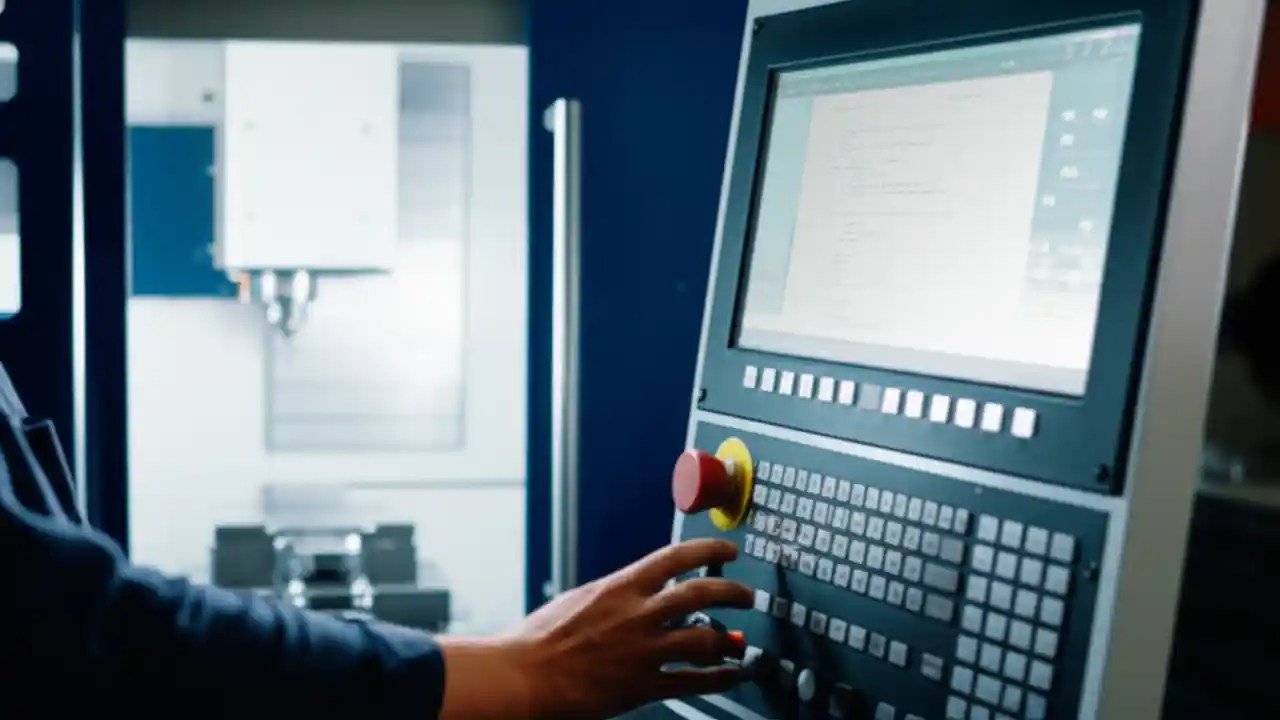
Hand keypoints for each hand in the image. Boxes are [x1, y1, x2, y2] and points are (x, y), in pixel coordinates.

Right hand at [439, 538, 753, 718]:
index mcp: (622, 587)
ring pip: (705, 639)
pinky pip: (694, 682)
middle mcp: (639, 615)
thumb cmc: (540, 640)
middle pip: (703, 593)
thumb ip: (614, 594)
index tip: (728, 549)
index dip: (710, 549)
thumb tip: (632, 591)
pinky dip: (719, 678)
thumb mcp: (580, 599)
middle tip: (746, 595)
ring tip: (739, 642)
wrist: (525, 677)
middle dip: (732, 592)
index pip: (677, 557)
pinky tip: (731, 676)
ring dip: (729, 641)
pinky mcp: (644, 686)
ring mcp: (645, 652)